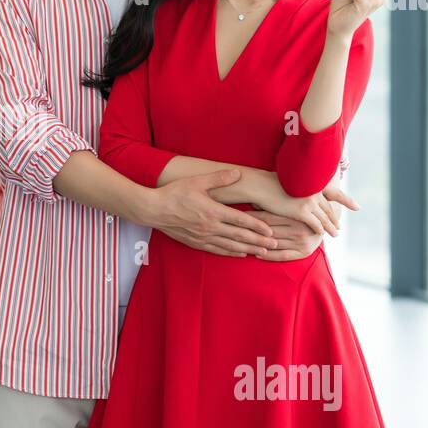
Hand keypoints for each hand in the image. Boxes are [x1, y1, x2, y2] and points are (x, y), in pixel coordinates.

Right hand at [148, 170, 278, 256]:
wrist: (153, 210)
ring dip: (248, 249)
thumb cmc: (174, 193)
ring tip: (263, 252)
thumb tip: (237, 173)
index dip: (258, 226)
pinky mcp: (196, 243)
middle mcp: (210, 227)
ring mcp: (203, 237)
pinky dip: (231, 253)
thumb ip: (218, 178)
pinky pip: (217, 250)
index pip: (241, 220)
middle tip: (274, 244)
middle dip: (259, 241)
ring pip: (231, 245)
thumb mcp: (196, 182)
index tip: (271, 230)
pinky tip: (240, 254)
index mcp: (213, 211)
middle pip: (240, 236)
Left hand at [240, 211, 323, 260]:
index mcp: (296, 214)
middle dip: (251, 231)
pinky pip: (282, 256)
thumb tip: (253, 200)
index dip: (251, 217)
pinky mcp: (304, 253)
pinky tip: (257, 254)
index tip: (237, 217)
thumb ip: (276, 203)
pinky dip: (269, 256)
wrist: (328, 221)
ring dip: (257, 244)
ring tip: (241, 243)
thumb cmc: (304, 209)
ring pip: (274, 244)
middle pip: (269, 231)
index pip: (267, 217)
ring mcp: (302, 242)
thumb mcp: (294, 203)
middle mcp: (300, 228)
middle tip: (234, 231)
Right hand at [250, 174, 357, 235]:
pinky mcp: (301, 211)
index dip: (346, 200)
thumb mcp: (289, 180)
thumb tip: (302, 189)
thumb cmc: (270, 184)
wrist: (260, 186)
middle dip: (335, 218)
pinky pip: (315, 224)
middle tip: (339, 227)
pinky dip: (320, 230)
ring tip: (335, 233)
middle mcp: (314, 191)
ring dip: (331, 227)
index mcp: (312, 183)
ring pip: (325, 218)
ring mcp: (309, 201)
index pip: (334, 193)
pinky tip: (321, 235)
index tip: (357, 207)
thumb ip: (299, 186)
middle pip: (330, 208)